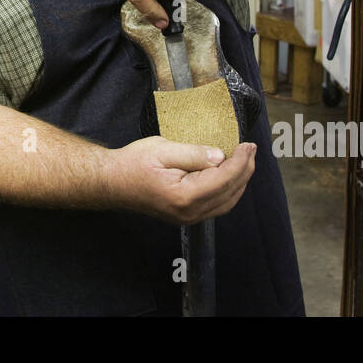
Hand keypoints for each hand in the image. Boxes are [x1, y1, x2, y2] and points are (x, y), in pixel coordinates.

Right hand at [106, 136, 256, 224]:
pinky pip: (216, 206)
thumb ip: (193, 154)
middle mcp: (189, 212)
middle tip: (251, 149)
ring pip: (226, 203)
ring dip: (239, 182)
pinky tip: (229, 175)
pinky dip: (228, 190)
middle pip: (229, 193)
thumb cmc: (133, 163)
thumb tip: (220, 157)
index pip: (223, 179)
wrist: (111, 182)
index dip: (240, 161)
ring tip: (245, 161)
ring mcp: (187, 218)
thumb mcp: (162, 149)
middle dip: (244, 170)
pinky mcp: (185, 215)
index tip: (247, 144)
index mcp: (184, 195)